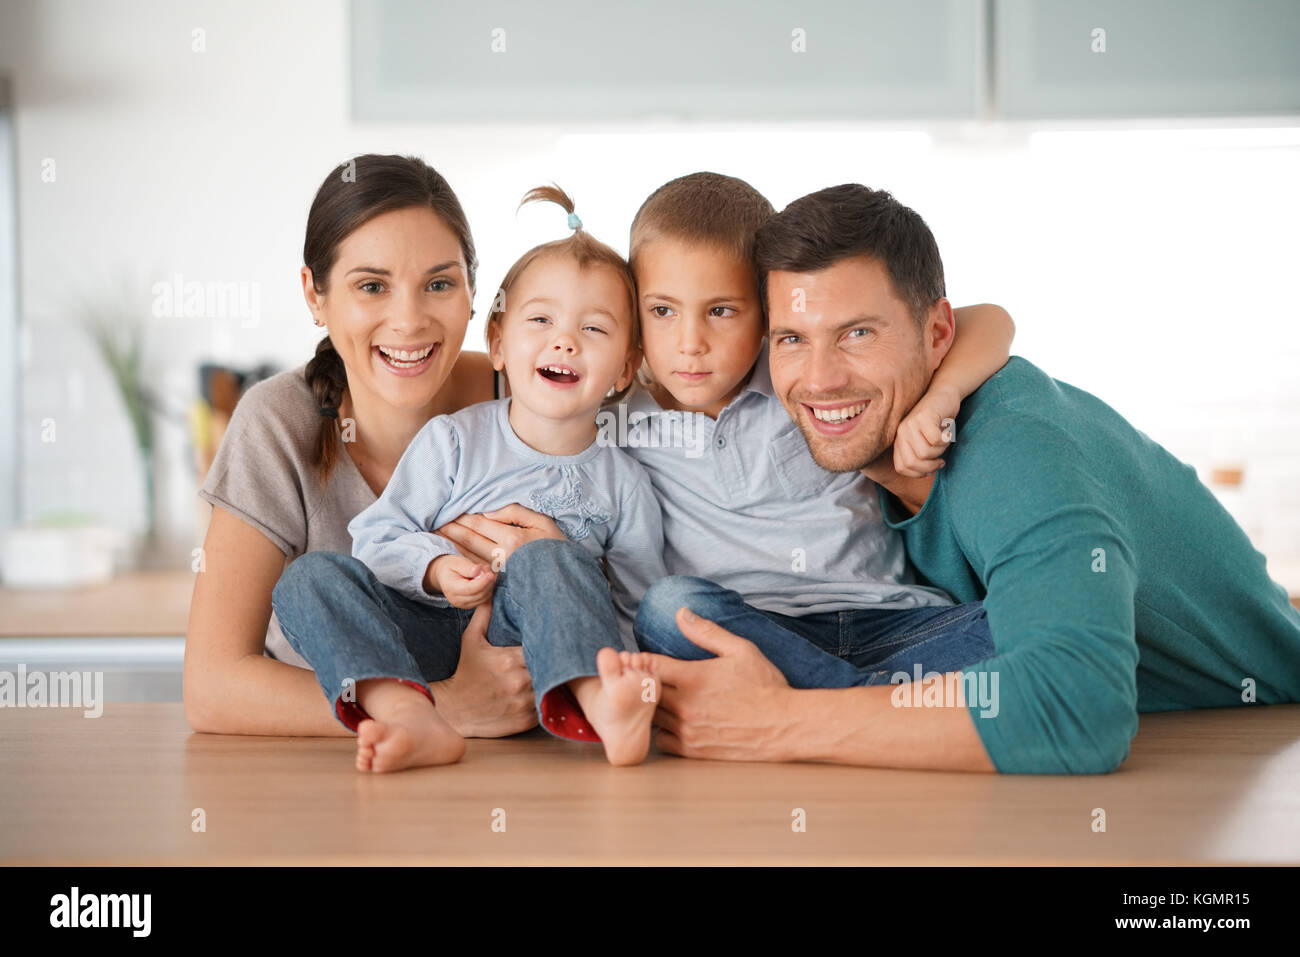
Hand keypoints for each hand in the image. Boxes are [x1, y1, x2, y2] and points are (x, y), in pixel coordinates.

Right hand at [427, 554, 495, 608]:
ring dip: (489, 585)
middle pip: (479, 594)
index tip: (490, 574)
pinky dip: (487, 589)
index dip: (482, 582)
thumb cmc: (451, 567)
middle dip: (487, 582)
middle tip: (486, 568)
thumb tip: (478, 571)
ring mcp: (463, 605)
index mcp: (450, 588)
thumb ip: (467, 567)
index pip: (469, 589)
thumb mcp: (456, 562)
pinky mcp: (470, 605)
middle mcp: (456, 600)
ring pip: (484, 597)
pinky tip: (483, 579)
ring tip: (483, 571)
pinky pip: (484, 599)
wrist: (444, 576)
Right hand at [430, 603, 536, 736]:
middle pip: (547, 668)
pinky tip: (540, 696)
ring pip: (548, 688)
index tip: (544, 645)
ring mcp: (523, 702)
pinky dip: (545, 702)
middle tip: (550, 661)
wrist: (454, 708)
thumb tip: (490, 592)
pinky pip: (545, 709)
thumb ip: (483, 616)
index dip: (544, 646)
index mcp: (508, 659)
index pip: (539, 648)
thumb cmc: (465, 671)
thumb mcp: (471, 641)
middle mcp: (518, 681)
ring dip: (548, 683)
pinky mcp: (525, 720)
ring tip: (548, 678)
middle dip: (548, 664)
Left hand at [434, 504, 566, 569]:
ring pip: (470, 554)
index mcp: (511, 537)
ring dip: (453, 544)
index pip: (479, 524)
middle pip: (470, 539)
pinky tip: (454, 555)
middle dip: (452, 530)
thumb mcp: (542, 522)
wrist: (566, 579)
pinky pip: (477, 567)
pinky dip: (463, 559)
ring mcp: (499, 571)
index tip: (447, 512)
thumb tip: (489, 512)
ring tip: (439, 536)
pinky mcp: (500, 582)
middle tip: (434, 523)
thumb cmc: (556, 547)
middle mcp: (502, 555)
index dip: (462, 517)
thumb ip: (515, 513)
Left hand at [640, 607, 794, 761]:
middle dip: (644, 684)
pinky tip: (676, 722)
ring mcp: (688, 729)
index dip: (640, 661)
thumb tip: (681, 613)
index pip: (649, 665)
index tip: (641, 660)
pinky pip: (662, 740)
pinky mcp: (693, 750)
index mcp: (693, 678)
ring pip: (651, 717)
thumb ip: (707, 632)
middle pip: (645, 693)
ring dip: (653, 708)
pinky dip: (664, 731)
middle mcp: (685, 705)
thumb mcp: (741, 650)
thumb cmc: (765, 686)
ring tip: (663, 700)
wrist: (784, 726)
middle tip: (649, 679)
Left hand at [894, 383, 959, 477]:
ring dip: (940, 451)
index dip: (919, 473)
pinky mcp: (924, 417)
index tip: (932, 467)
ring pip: (925, 453)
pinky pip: (935, 440)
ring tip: (944, 441)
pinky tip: (948, 433)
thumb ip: (920, 457)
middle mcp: (901, 432)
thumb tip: (926, 474)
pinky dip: (946, 440)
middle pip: (913, 463)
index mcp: (899, 441)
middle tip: (941, 459)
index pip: (902, 468)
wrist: (944, 394)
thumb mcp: (924, 442)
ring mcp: (911, 424)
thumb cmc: (936, 422)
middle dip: (930, 466)